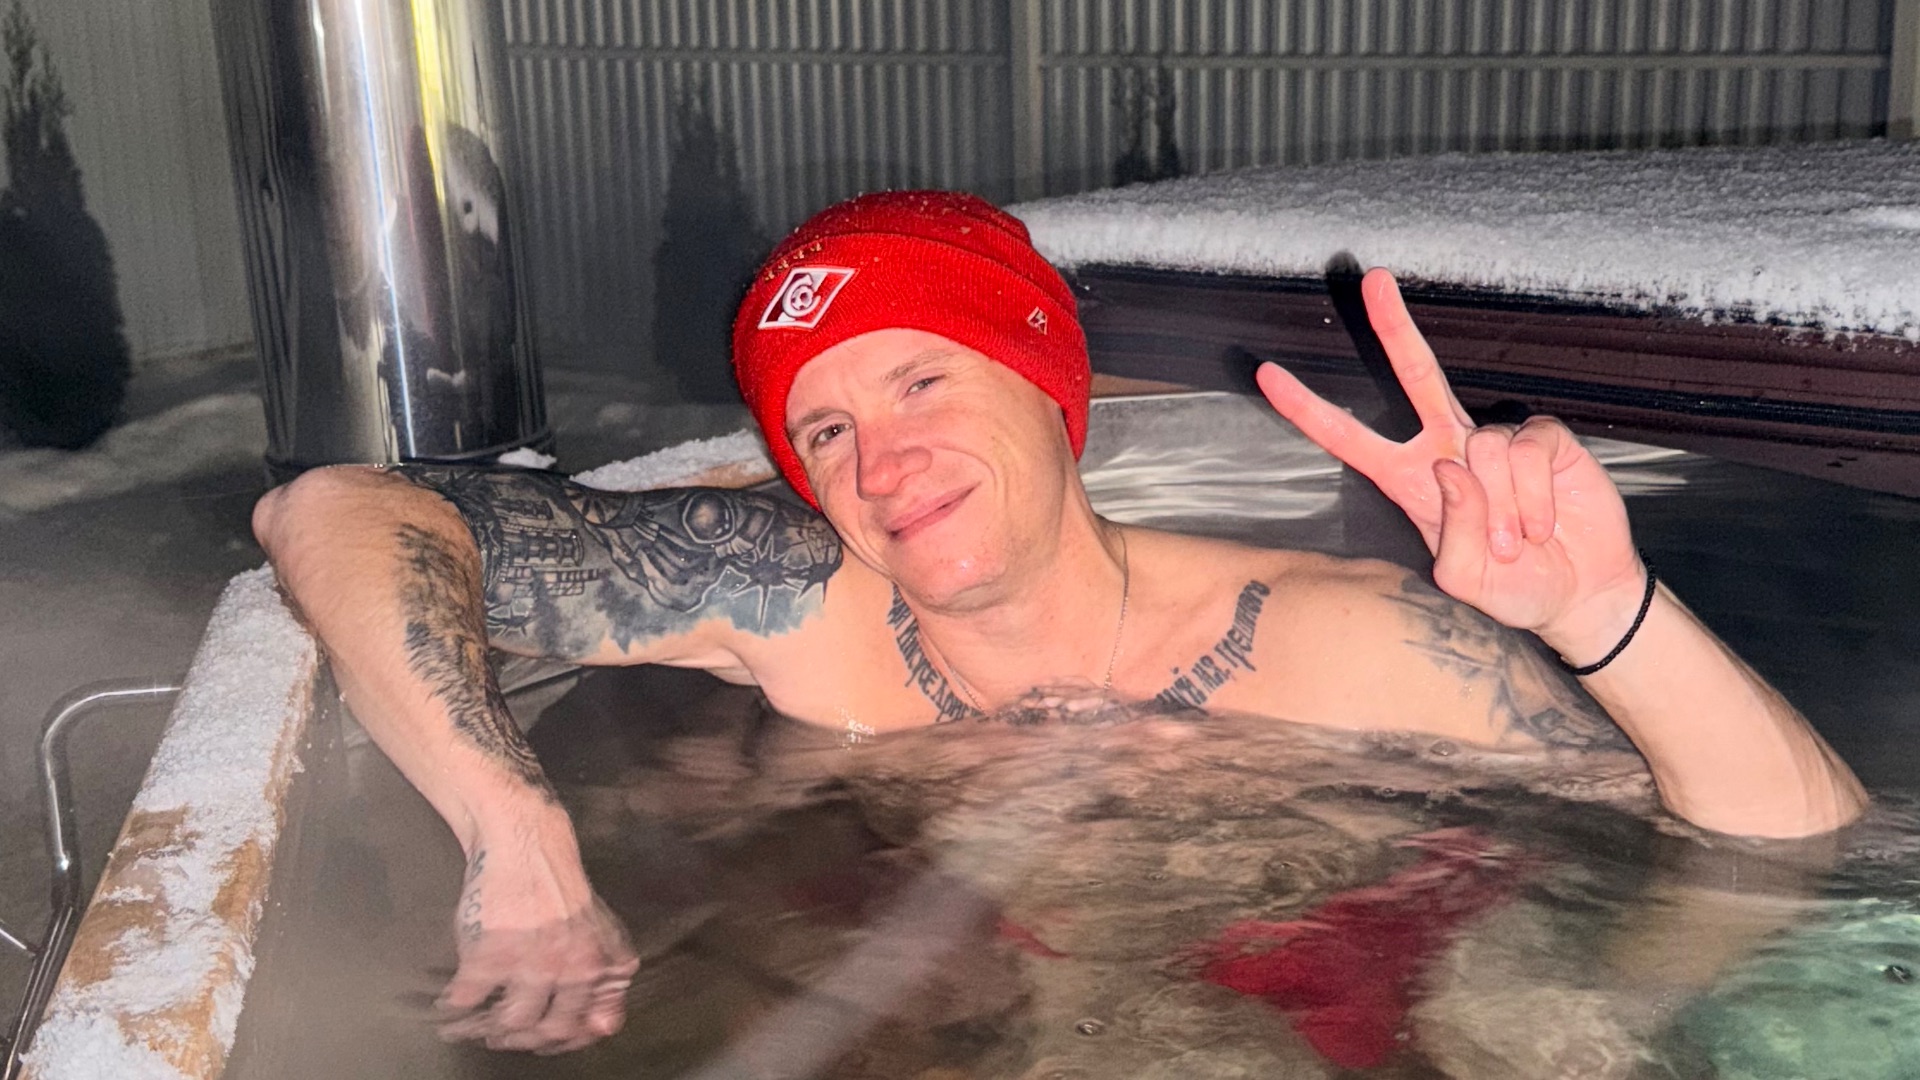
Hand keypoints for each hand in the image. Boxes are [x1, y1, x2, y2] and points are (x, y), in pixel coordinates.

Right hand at [434, 846, 640, 1053]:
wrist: (524, 842)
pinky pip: (465, 1001)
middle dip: (523, 1037)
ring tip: (478, 1022)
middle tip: (506, 1034)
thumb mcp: (598, 930)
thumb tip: (605, 1025)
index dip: (561, 1040)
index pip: (583, 1028)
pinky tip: (449, 1006)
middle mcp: (565, 968)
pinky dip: (452, 1010)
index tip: (542, 1040)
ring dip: (489, 1029)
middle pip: (544, 1030)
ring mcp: (526, 963)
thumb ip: (605, 976)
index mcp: (594, 965)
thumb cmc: (558, 885)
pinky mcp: (487, 954)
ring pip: (508, 1022)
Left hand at [1256, 268, 1642, 648]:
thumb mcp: (1467, 580)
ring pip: (1482, 447)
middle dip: (1394, 326)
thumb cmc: (1514, 588)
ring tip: (1516, 543)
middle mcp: (1449, 449)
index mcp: (1410, 481)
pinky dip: (1535, 497)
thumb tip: (1451, 466)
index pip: (1349, 439)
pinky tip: (1543, 523)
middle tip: (1373, 279)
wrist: (1579, 594)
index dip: (1307, 410)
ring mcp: (1496, 439)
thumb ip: (1452, 532)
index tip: (1267, 375)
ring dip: (1502, 509)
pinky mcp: (1543, 439)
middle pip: (1415, 374)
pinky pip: (1527, 449)